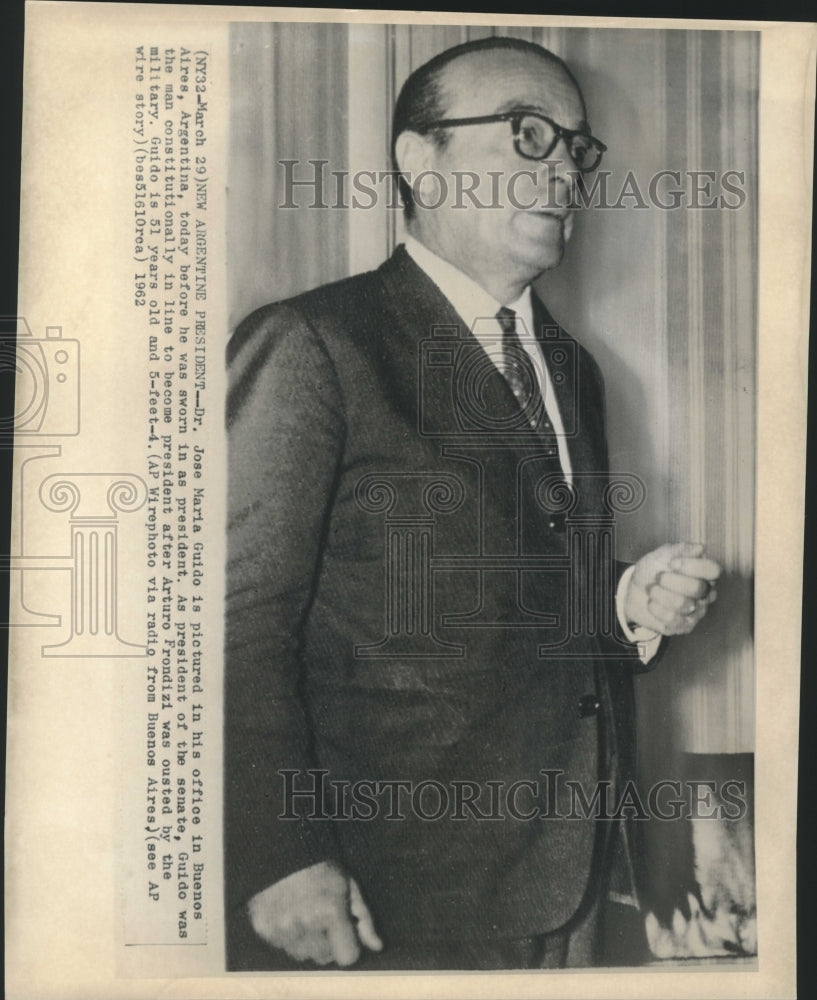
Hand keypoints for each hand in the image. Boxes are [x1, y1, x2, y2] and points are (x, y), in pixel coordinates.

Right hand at [247, 860, 382, 965]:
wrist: (283, 850)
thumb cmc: (321, 867)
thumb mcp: (349, 886)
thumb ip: (364, 919)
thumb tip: (377, 947)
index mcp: (330, 911)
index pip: (348, 957)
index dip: (350, 944)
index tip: (345, 929)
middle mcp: (304, 923)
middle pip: (324, 958)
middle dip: (328, 942)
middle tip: (323, 916)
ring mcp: (281, 928)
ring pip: (302, 955)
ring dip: (307, 942)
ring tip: (305, 913)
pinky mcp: (263, 928)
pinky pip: (282, 946)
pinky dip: (287, 936)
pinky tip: (288, 913)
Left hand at [624, 542, 720, 636]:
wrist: (635, 591)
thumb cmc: (652, 571)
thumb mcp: (662, 555)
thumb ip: (681, 550)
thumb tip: (700, 548)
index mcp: (705, 574)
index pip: (713, 570)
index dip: (692, 566)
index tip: (672, 563)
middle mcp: (706, 593)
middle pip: (697, 588)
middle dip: (671, 581)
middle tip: (659, 577)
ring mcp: (697, 611)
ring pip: (683, 605)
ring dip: (660, 594)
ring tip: (652, 590)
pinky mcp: (684, 626)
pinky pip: (672, 619)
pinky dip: (656, 609)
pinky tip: (652, 603)